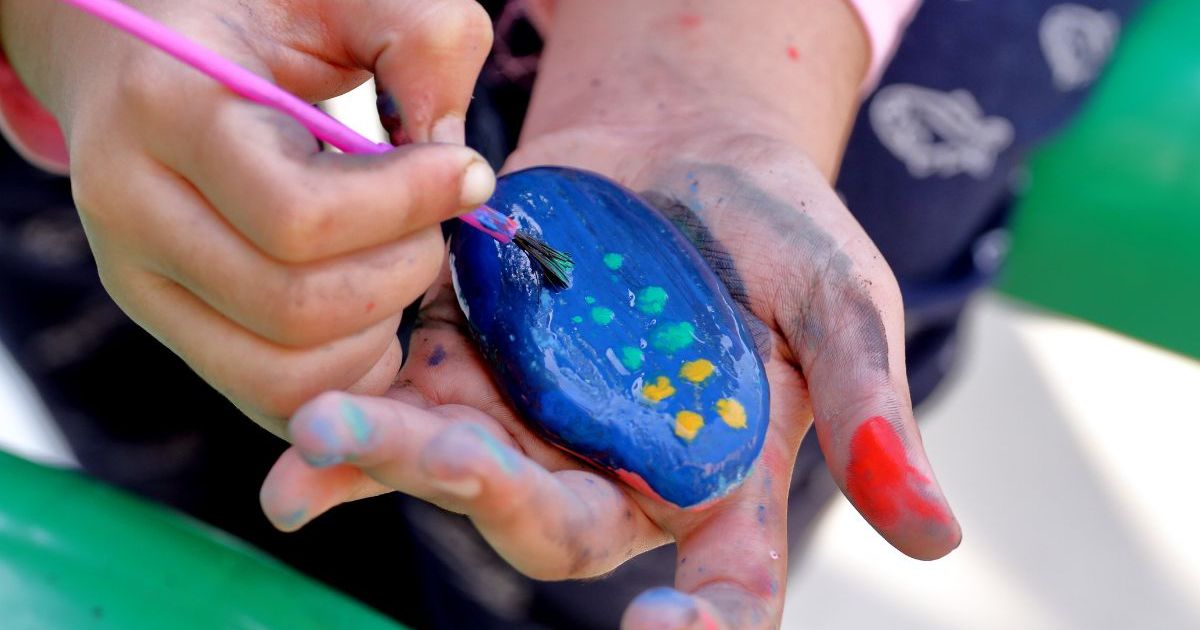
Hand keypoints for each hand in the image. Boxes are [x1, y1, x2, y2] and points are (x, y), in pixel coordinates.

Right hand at [0, 0, 496, 433]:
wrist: (135, 47)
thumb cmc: (255, 8)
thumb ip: (423, 41)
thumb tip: (462, 173)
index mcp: (168, 109)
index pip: (300, 216)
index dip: (411, 206)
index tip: (470, 171)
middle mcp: (133, 209)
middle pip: (295, 308)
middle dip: (404, 272)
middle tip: (436, 221)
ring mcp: (139, 280)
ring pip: (282, 375)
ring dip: (380, 333)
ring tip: (404, 260)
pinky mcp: (168, 323)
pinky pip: (269, 396)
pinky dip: (347, 374)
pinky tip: (377, 310)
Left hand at [258, 117, 961, 628]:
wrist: (683, 141)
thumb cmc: (777, 226)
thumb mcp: (837, 299)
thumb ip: (868, 408)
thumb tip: (938, 539)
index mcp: (719, 478)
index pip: (722, 588)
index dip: (701, 628)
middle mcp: (618, 471)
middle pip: (556, 524)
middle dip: (499, 498)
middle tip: (452, 458)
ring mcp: (537, 422)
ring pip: (465, 472)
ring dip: (396, 462)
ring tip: (320, 443)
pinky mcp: (472, 366)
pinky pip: (410, 406)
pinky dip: (356, 425)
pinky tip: (305, 433)